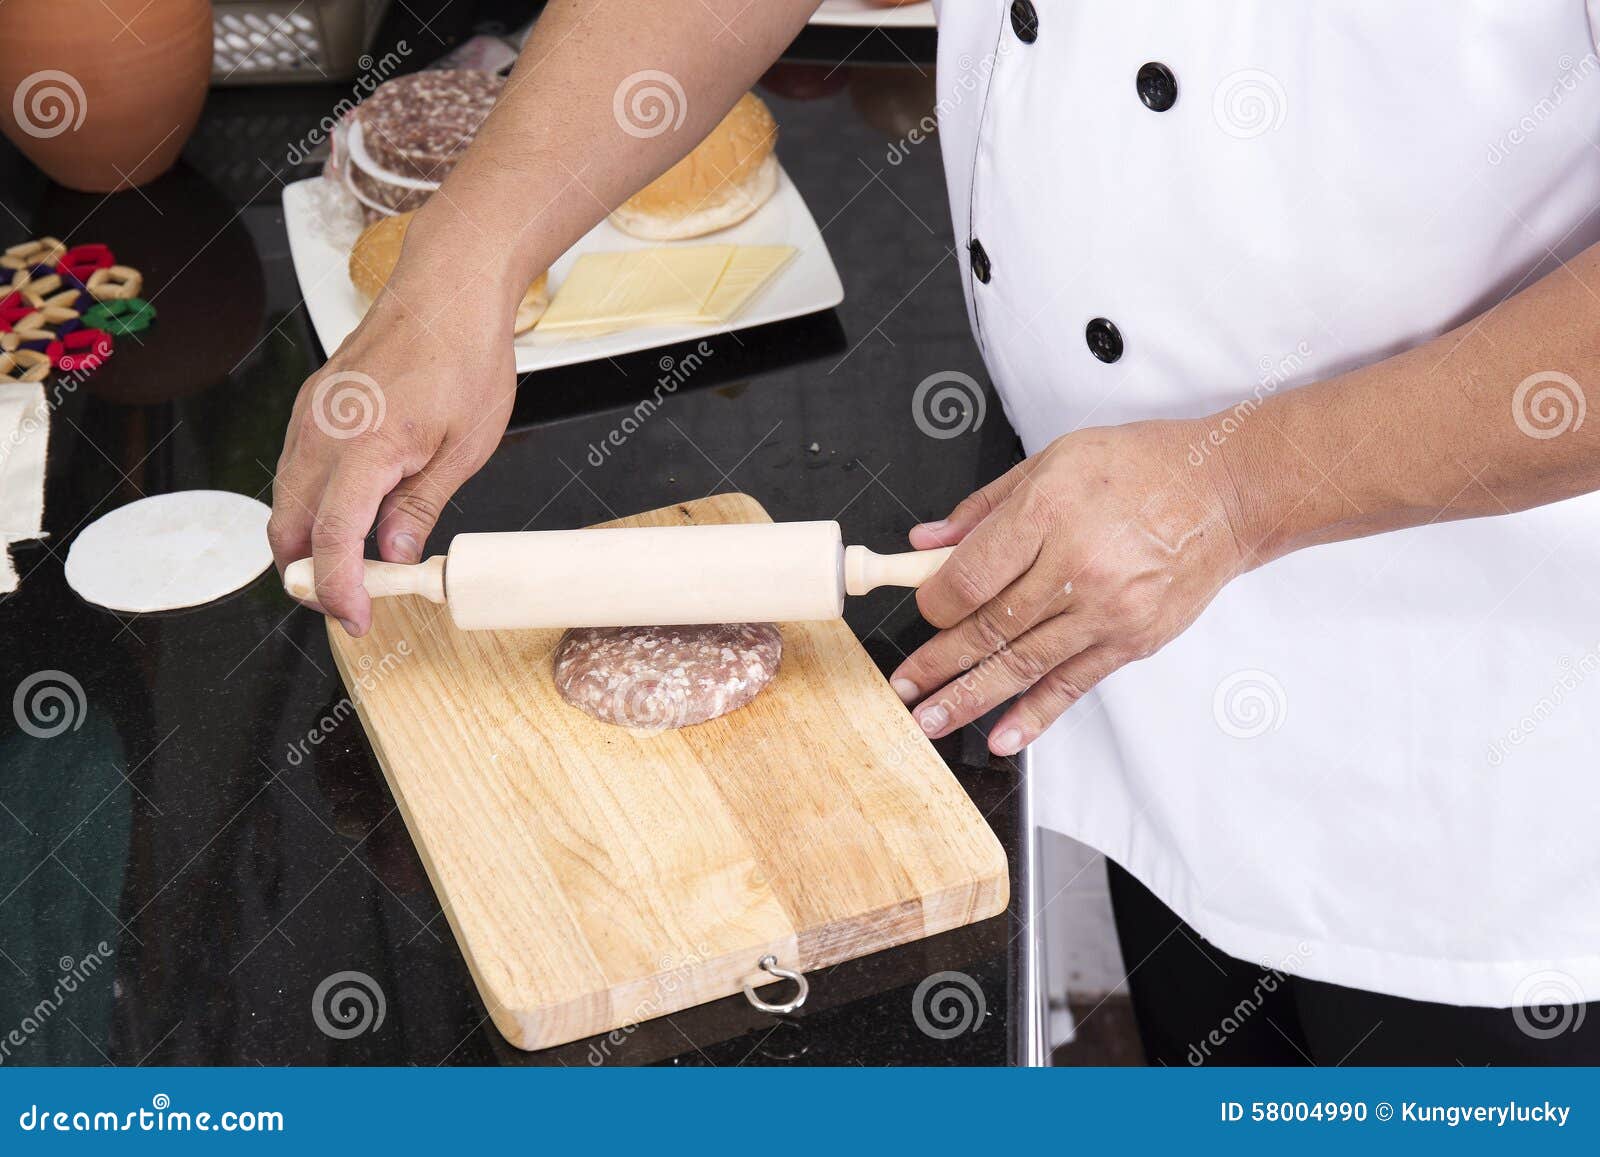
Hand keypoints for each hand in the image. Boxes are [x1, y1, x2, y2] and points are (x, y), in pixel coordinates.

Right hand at [268, 285, 516, 636]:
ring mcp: (310, 416)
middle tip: (352, 600)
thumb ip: (420, 505)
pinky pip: (295, 468)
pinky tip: (349, 513)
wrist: (446, 289)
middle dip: (311, 576)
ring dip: (307, 540)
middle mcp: (322, 432)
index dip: (339, 590)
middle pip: (288, 528)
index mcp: (365, 448)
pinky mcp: (311, 406)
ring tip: (356, 563)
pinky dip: (309, 502)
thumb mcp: (465, 447)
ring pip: (284, 500)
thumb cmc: (465, 356)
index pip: (331, 539)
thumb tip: (393, 554)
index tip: (356, 619)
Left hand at [889, 420, 1249, 755]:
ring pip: (1022, 663)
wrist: (1227, 493)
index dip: (935, 601)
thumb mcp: (1054, 460)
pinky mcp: (1130, 641)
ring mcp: (1106, 610)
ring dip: (969, 698)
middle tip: (904, 686)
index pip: (971, 575)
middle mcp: (1075, 566)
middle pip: (989, 626)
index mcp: (1048, 512)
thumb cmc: (1142, 468)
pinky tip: (1002, 737)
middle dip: (937, 662)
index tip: (922, 611)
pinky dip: (1034, 715)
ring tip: (931, 719)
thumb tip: (927, 542)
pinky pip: (1071, 684)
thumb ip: (985, 505)